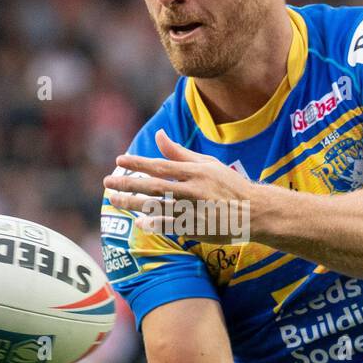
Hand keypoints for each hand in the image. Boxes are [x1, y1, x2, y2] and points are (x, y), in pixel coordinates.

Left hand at [102, 129, 258, 243]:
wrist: (254, 211)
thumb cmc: (229, 185)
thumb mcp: (207, 164)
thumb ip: (180, 152)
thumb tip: (159, 135)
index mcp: (195, 171)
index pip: (160, 165)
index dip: (138, 163)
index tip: (119, 160)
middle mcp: (193, 190)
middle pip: (153, 186)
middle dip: (128, 184)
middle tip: (107, 183)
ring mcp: (194, 210)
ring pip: (157, 207)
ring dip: (133, 204)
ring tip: (114, 201)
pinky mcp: (197, 228)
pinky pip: (170, 226)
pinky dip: (154, 224)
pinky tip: (139, 222)